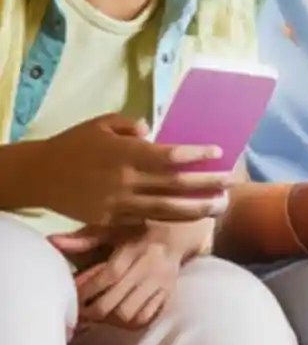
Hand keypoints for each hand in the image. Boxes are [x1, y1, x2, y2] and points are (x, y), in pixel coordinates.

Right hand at [37, 114, 230, 225]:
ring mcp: (119, 204)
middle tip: (231, 183)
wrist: (39, 175)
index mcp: (127, 154)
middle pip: (176, 186)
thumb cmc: (75, 144)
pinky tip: (188, 217)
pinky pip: (145, 220)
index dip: (197, 155)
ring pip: (166, 209)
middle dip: (207, 185)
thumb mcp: (102, 124)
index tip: (219, 152)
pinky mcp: (111, 220)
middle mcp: (126, 181)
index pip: (171, 156)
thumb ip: (132, 125)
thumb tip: (154, 131)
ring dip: (196, 209)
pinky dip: (168, 218)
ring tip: (220, 207)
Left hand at [57, 227, 182, 329]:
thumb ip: (83, 238)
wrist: (177, 233)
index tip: (72, 291)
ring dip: (110, 319)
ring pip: (130, 315)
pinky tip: (119, 314)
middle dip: (91, 310)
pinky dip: (129, 322)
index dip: (85, 289)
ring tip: (100, 312)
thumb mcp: (112, 230)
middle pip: (114, 302)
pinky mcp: (168, 294)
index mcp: (133, 250)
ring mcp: (160, 284)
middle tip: (80, 308)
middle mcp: (149, 269)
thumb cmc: (138, 231)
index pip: (107, 277)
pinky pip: (146, 318)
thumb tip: (52, 242)